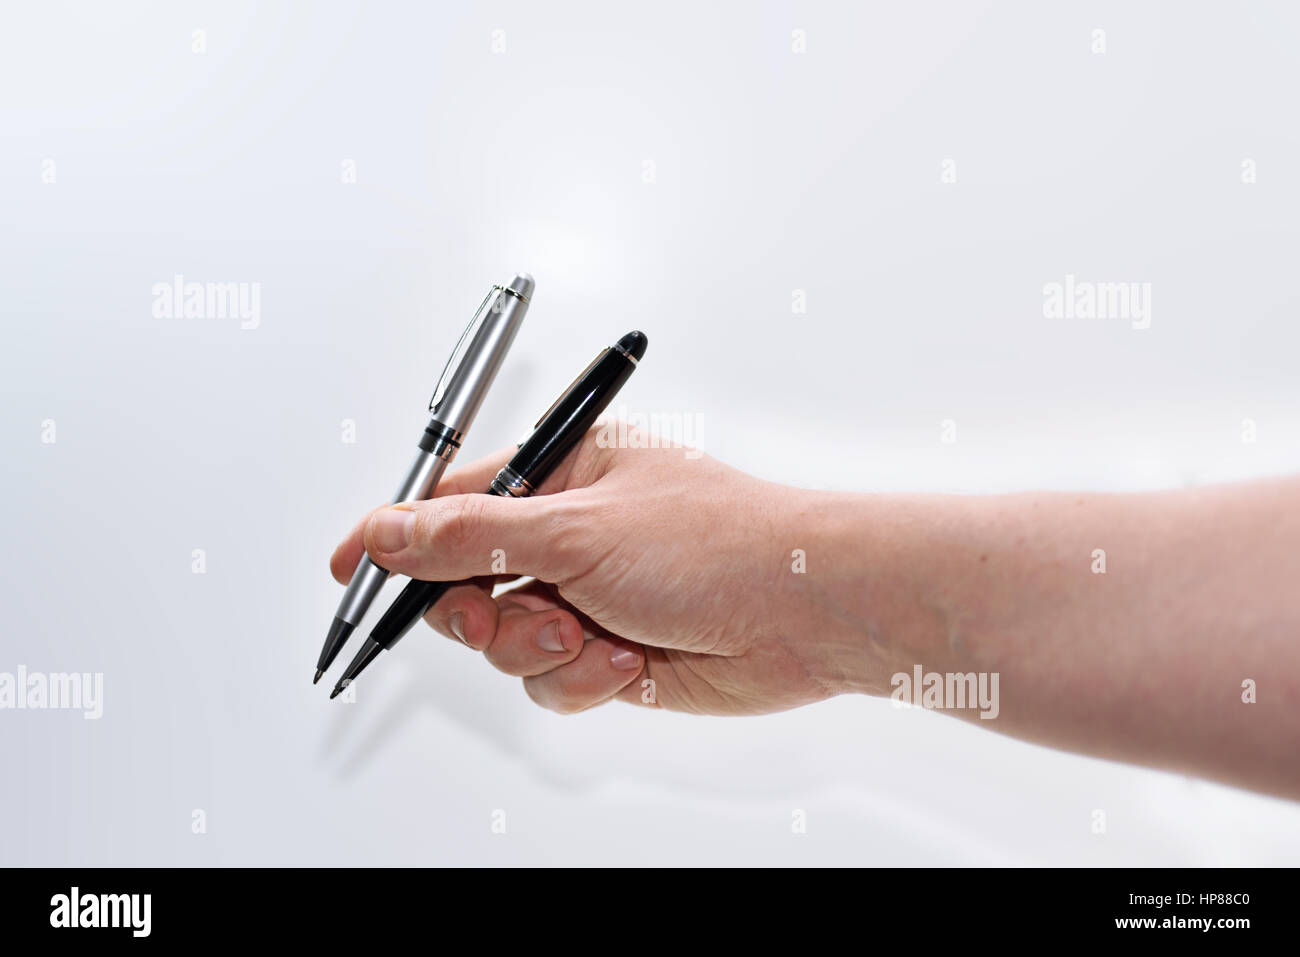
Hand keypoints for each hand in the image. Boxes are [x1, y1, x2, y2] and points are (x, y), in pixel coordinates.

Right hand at [330, 428, 857, 714]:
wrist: (803, 612)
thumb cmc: (717, 543)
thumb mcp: (575, 530)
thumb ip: (468, 536)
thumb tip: (387, 529)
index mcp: (562, 471)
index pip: (450, 501)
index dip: (396, 537)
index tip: (350, 569)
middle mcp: (570, 531)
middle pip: (467, 581)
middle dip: (484, 611)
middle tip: (501, 617)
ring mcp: (588, 593)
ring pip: (505, 640)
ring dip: (541, 648)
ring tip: (592, 635)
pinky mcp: (609, 648)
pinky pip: (550, 678)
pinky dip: (580, 679)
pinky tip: (627, 662)